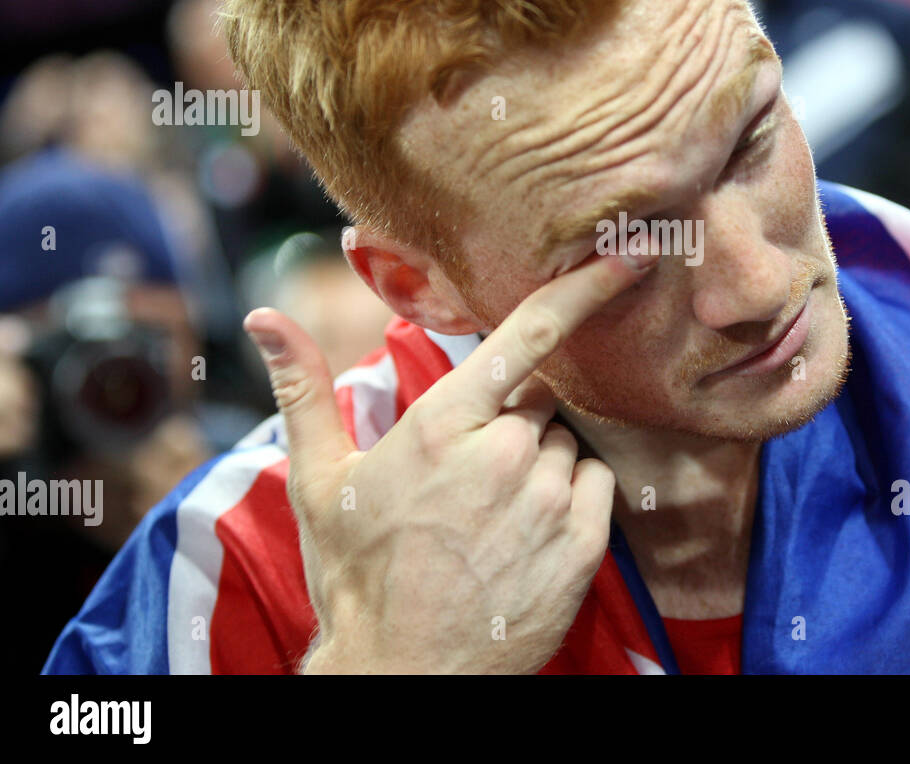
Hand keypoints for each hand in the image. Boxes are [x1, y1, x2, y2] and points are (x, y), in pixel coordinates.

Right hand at [243, 250, 655, 673]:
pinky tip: (527, 529)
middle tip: (468, 472)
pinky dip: (572, 494)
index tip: (627, 255)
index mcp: (442, 426)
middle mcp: (504, 455)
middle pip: (539, 399)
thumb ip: (303, 389)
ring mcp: (547, 502)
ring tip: (490, 512)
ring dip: (539, 461)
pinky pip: (596, 484)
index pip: (525, 336)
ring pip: (564, 443)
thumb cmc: (357, 573)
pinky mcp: (581, 547)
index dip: (581, 288)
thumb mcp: (317, 480)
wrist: (403, 673)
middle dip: (514, 418)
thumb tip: (262, 321)